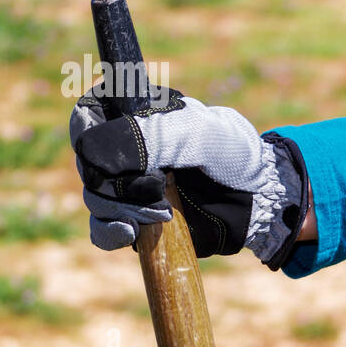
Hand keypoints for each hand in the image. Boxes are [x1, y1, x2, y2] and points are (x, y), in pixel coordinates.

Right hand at [68, 87, 309, 267]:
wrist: (258, 203)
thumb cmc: (234, 156)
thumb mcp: (199, 135)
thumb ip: (149, 136)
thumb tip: (92, 152)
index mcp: (138, 115)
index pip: (89, 112)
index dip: (86, 128)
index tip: (101, 147)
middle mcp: (127, 150)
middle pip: (88, 162)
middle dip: (114, 179)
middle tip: (153, 185)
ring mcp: (129, 186)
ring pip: (95, 197)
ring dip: (121, 207)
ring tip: (162, 211)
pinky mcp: (135, 219)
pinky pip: (102, 229)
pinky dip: (110, 233)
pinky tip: (131, 233)